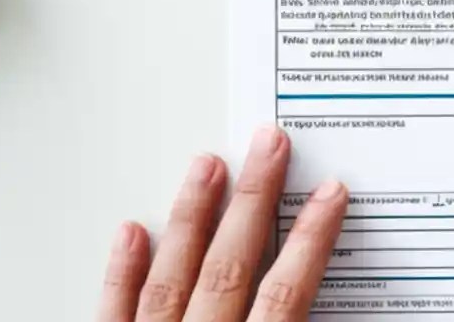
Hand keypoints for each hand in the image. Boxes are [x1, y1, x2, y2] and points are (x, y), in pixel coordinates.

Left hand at [97, 126, 347, 320]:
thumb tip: (339, 309)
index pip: (286, 294)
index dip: (312, 241)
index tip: (330, 195)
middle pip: (231, 266)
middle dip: (254, 200)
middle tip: (269, 147)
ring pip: (172, 276)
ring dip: (192, 216)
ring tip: (207, 166)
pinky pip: (115, 311)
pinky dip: (124, 271)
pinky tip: (134, 232)